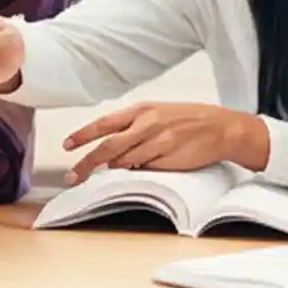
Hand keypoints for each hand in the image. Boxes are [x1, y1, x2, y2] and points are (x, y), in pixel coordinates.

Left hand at [63, 103, 269, 184]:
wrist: (221, 127)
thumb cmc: (187, 121)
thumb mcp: (158, 114)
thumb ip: (133, 128)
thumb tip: (111, 152)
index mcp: (142, 110)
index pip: (105, 123)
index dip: (83, 135)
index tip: (66, 146)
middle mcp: (147, 124)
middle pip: (108, 146)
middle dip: (86, 163)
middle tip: (71, 177)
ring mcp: (158, 141)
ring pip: (125, 160)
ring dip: (114, 169)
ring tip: (108, 175)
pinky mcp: (169, 158)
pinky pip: (144, 168)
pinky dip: (136, 170)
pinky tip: (139, 169)